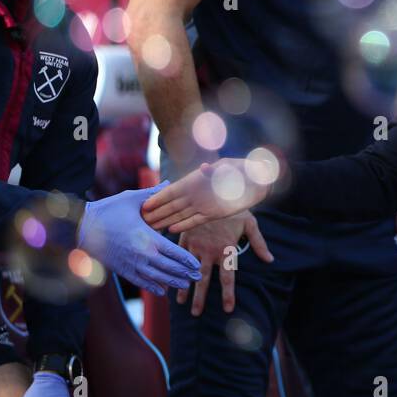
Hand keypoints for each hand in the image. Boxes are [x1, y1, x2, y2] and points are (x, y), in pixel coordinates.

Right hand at [78, 184, 201, 294]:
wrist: (80, 229)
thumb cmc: (107, 211)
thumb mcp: (130, 199)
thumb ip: (152, 194)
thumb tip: (169, 182)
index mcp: (147, 238)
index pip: (173, 252)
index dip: (187, 260)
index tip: (196, 264)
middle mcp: (141, 255)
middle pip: (168, 268)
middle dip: (184, 273)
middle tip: (197, 277)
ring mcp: (131, 264)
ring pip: (156, 277)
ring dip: (172, 282)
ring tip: (184, 284)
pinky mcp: (120, 269)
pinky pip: (140, 281)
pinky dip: (152, 287)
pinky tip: (161, 291)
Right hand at [142, 159, 270, 232]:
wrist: (256, 180)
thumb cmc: (241, 168)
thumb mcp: (228, 166)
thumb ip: (214, 169)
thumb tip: (203, 168)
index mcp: (195, 181)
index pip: (172, 192)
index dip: (158, 199)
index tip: (143, 205)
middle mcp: (195, 194)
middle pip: (171, 205)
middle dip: (156, 213)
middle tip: (140, 222)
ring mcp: (202, 204)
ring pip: (179, 214)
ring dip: (166, 220)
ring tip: (151, 228)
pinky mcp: (212, 214)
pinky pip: (194, 221)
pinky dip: (184, 225)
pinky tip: (172, 230)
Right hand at [174, 213, 273, 315]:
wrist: (214, 191)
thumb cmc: (235, 209)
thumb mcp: (250, 224)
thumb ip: (259, 243)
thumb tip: (271, 260)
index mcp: (226, 249)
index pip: (228, 278)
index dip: (228, 295)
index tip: (227, 309)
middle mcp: (210, 251)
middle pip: (204, 280)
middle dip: (200, 298)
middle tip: (196, 314)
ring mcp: (195, 245)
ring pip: (188, 270)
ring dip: (184, 287)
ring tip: (180, 303)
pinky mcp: (185, 238)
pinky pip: (178, 256)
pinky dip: (173, 268)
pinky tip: (168, 278)